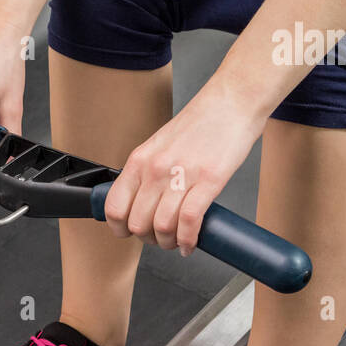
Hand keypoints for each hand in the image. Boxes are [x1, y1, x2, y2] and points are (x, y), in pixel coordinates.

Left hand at [105, 82, 265, 254]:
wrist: (231, 102)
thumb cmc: (200, 123)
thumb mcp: (160, 145)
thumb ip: (148, 172)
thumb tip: (142, 202)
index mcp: (140, 160)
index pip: (114, 206)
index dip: (119, 228)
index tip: (128, 233)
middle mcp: (155, 169)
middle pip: (138, 223)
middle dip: (148, 238)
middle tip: (159, 238)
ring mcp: (181, 175)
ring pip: (162, 227)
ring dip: (169, 243)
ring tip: (177, 242)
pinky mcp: (209, 181)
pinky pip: (189, 222)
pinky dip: (189, 240)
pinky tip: (191, 243)